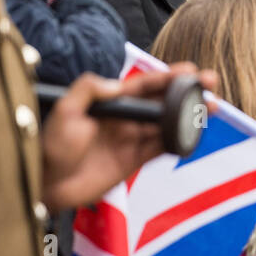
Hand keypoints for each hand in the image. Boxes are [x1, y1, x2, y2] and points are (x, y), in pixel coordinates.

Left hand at [40, 63, 217, 212]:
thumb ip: (88, 90)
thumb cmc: (49, 146)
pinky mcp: (133, 161)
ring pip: (167, 124)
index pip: (145, 85)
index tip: (191, 70)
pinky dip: (178, 142)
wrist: (44, 185)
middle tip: (211, 85)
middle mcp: (125, 118)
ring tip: (212, 108)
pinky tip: (194, 135)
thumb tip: (117, 83)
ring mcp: (131, 139)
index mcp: (111, 102)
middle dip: (188, 92)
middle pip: (163, 102)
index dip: (169, 76)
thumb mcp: (64, 111)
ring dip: (190, 115)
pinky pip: (161, 149)